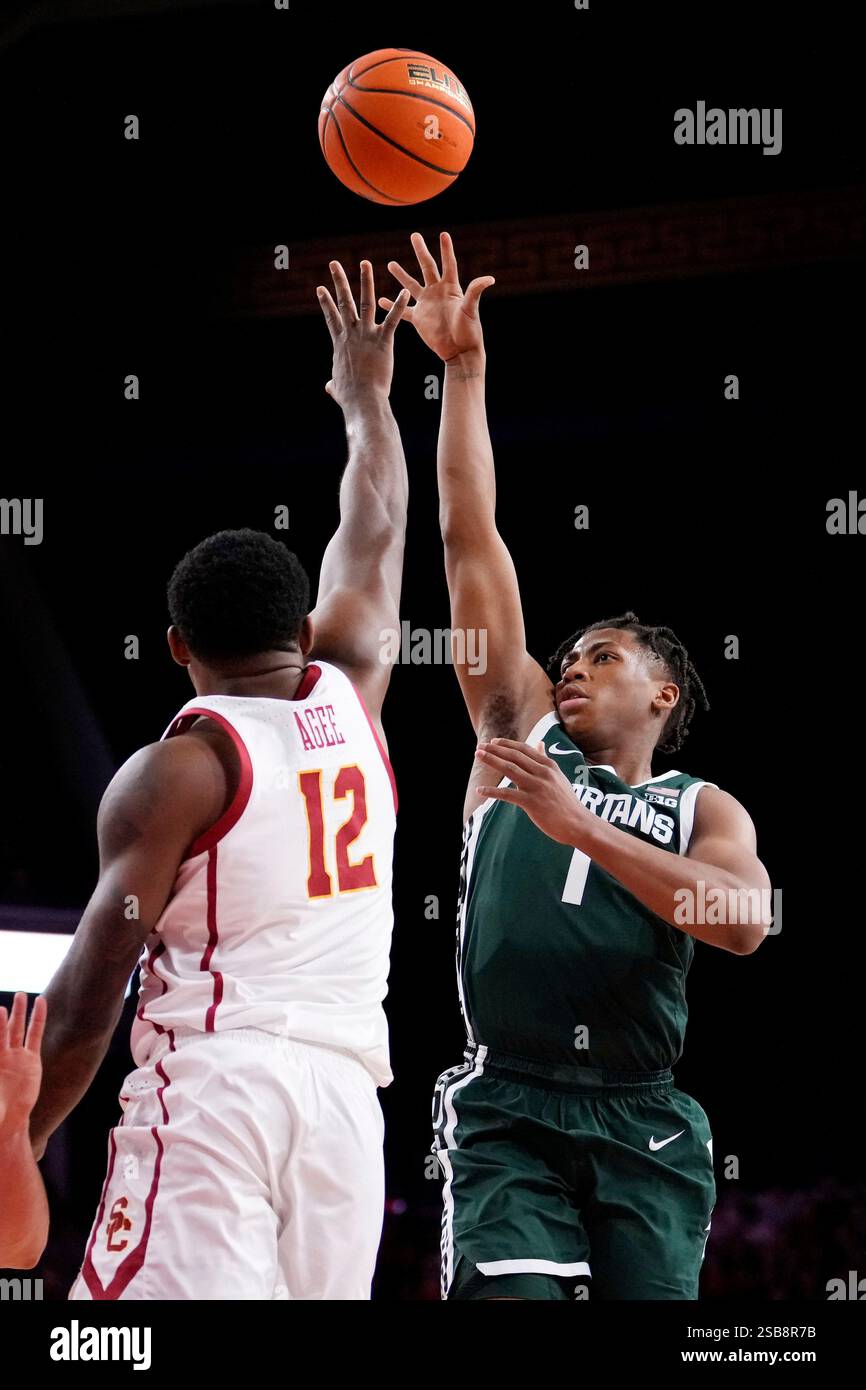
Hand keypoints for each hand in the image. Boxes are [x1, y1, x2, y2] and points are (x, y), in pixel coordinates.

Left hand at [0, 994, 46, 1140]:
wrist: (10, 1117)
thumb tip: (2, 1066)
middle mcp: (3, 1055)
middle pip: (3, 1030)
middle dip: (4, 1016)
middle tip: (10, 997)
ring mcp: (17, 1055)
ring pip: (18, 1029)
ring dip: (19, 1012)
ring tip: (20, 995)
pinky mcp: (32, 1059)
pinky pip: (35, 1035)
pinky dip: (38, 1019)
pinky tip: (41, 1003)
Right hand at [317, 259, 409, 406]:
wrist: (363, 401)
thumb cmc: (350, 398)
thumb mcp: (337, 388)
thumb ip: (333, 383)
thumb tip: (329, 386)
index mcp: (340, 343)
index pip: (331, 317)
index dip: (326, 302)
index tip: (321, 288)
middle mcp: (351, 335)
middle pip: (344, 302)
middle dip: (339, 281)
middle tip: (335, 264)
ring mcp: (367, 336)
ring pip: (366, 303)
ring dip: (366, 281)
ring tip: (365, 263)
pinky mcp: (384, 341)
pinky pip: (393, 320)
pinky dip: (399, 306)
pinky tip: (405, 292)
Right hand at [379, 231, 494, 362]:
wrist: (459, 351)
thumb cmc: (469, 331)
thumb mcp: (471, 309)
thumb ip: (475, 292)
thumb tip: (490, 279)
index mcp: (451, 288)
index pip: (448, 264)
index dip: (446, 249)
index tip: (444, 234)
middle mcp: (437, 292)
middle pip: (427, 267)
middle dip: (421, 251)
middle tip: (414, 235)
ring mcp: (427, 304)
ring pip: (411, 285)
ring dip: (401, 275)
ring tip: (391, 264)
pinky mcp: (419, 318)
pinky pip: (403, 310)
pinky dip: (392, 306)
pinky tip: (382, 300)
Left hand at [475, 739, 587, 843]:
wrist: (578, 823)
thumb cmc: (566, 801)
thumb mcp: (558, 776)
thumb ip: (546, 760)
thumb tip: (540, 743)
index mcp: (549, 765)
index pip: (524, 749)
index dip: (507, 744)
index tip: (493, 742)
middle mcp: (543, 773)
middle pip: (514, 756)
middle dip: (495, 750)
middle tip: (480, 746)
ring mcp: (537, 787)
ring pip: (510, 770)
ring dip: (492, 761)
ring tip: (477, 755)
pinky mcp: (532, 803)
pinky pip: (507, 794)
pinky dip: (492, 791)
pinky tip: (479, 790)